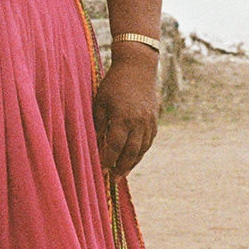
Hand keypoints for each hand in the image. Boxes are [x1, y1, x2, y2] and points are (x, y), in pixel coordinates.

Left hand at [93, 51, 158, 176]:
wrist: (137, 68)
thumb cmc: (114, 83)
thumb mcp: (100, 100)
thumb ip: (98, 123)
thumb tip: (95, 143)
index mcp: (123, 118)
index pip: (115, 147)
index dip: (108, 160)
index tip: (101, 170)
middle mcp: (138, 122)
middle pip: (131, 153)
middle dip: (121, 168)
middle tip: (113, 180)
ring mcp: (148, 122)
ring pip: (142, 149)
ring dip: (132, 163)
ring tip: (122, 173)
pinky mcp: (154, 120)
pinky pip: (148, 141)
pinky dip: (141, 151)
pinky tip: (133, 157)